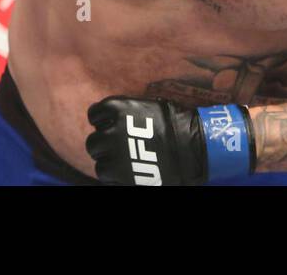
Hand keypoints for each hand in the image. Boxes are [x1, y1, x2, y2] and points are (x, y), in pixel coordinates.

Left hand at [85, 96, 257, 185]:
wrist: (193, 147)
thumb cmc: (176, 123)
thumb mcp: (149, 107)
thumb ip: (127, 114)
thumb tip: (114, 119)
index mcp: (117, 109)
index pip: (95, 114)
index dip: (102, 121)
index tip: (109, 125)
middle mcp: (111, 132)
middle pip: (93, 142)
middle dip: (103, 145)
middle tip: (116, 147)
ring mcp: (116, 156)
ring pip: (99, 164)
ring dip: (108, 163)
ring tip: (123, 163)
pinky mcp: (122, 177)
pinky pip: (108, 179)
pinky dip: (115, 177)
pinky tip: (126, 173)